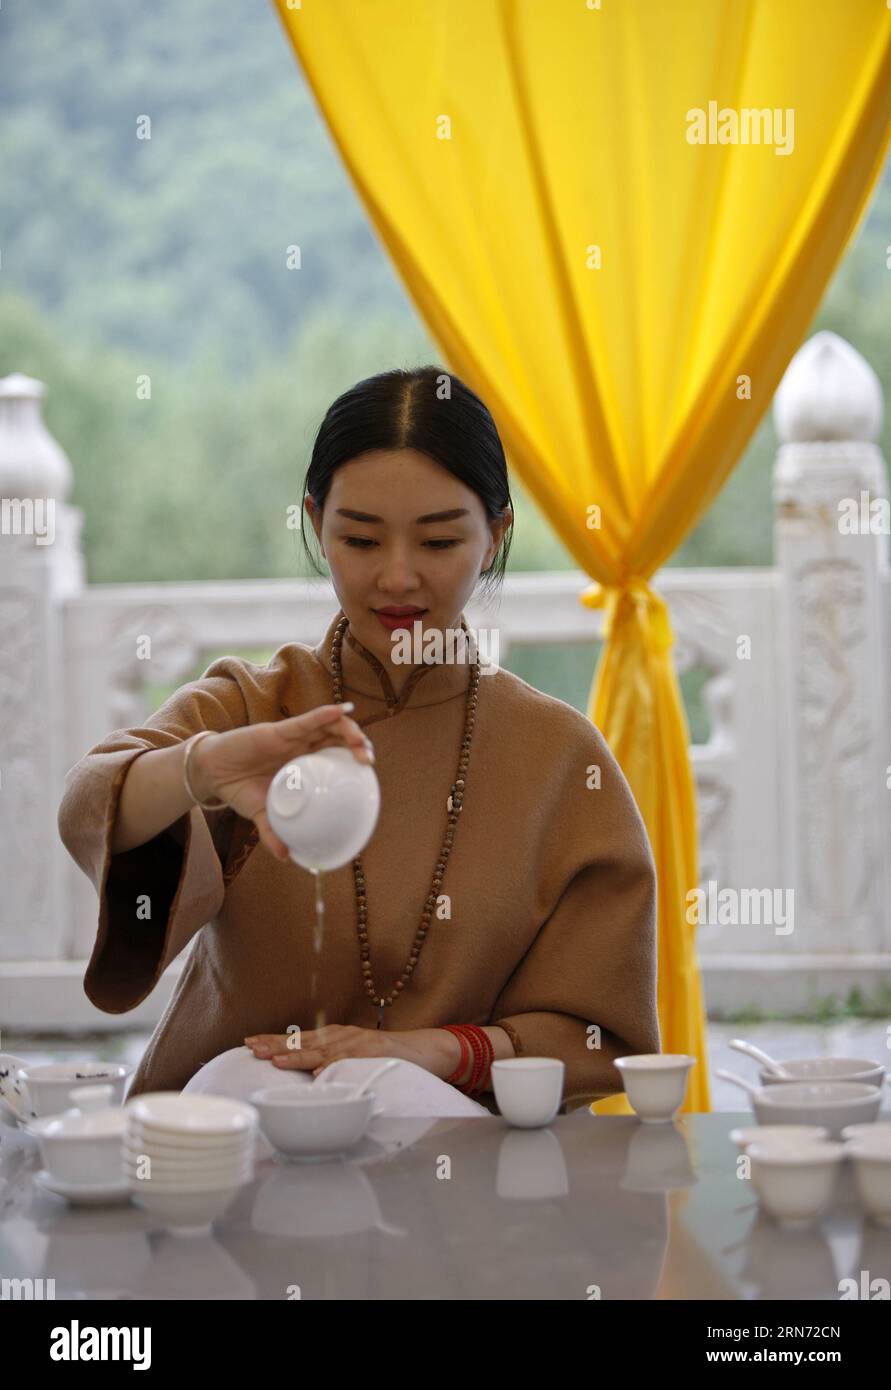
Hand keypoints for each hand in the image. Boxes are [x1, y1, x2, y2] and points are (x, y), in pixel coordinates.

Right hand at [191, 704, 374, 861]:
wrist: (212, 774)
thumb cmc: (240, 790)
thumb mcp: (260, 815)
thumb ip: (273, 833)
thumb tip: (286, 857)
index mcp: (305, 765)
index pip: (338, 756)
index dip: (355, 759)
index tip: (368, 772)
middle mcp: (303, 748)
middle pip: (339, 739)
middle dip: (359, 745)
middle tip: (367, 760)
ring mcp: (293, 737)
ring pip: (328, 726)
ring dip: (348, 730)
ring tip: (360, 741)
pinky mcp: (279, 730)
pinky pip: (306, 721)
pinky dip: (323, 715)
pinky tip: (338, 711)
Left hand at [243, 1025, 456, 1079]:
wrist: (426, 1050)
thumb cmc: (387, 1058)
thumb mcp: (354, 1056)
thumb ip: (331, 1062)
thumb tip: (304, 1076)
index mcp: (336, 1037)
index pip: (298, 1037)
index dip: (273, 1040)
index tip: (248, 1043)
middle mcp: (343, 1036)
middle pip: (304, 1040)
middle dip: (276, 1045)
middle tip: (251, 1048)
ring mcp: (359, 1043)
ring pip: (323, 1049)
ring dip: (298, 1055)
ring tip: (275, 1061)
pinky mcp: (375, 1053)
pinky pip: (351, 1061)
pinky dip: (333, 1066)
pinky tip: (317, 1072)